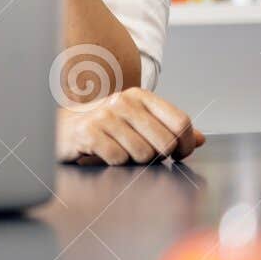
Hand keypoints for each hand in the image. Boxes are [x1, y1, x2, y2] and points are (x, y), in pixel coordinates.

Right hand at [56, 89, 204, 165]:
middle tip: (146, 156)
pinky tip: (104, 155)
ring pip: (143, 154)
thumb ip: (168, 129)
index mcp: (140, 96)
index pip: (181, 121)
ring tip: (121, 152)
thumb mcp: (136, 122)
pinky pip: (118, 159)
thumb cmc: (103, 127)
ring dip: (134, 161)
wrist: (59, 128)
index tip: (179, 154)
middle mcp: (123, 101)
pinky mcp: (89, 133)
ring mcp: (105, 116)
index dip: (186, 145)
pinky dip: (115, 163)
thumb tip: (200, 139)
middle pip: (165, 142)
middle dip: (159, 156)